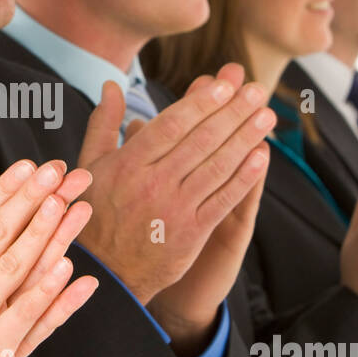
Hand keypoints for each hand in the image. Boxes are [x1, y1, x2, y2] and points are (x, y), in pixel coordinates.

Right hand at [74, 63, 272, 306]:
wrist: (104, 273)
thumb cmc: (95, 214)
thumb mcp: (90, 166)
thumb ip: (103, 122)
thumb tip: (113, 83)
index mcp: (128, 164)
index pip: (171, 125)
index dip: (201, 103)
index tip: (225, 84)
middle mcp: (153, 184)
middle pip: (201, 141)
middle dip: (233, 112)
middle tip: (257, 90)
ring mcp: (175, 209)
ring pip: (217, 167)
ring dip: (246, 139)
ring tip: (266, 116)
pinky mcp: (191, 233)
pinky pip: (223, 201)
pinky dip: (244, 178)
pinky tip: (261, 157)